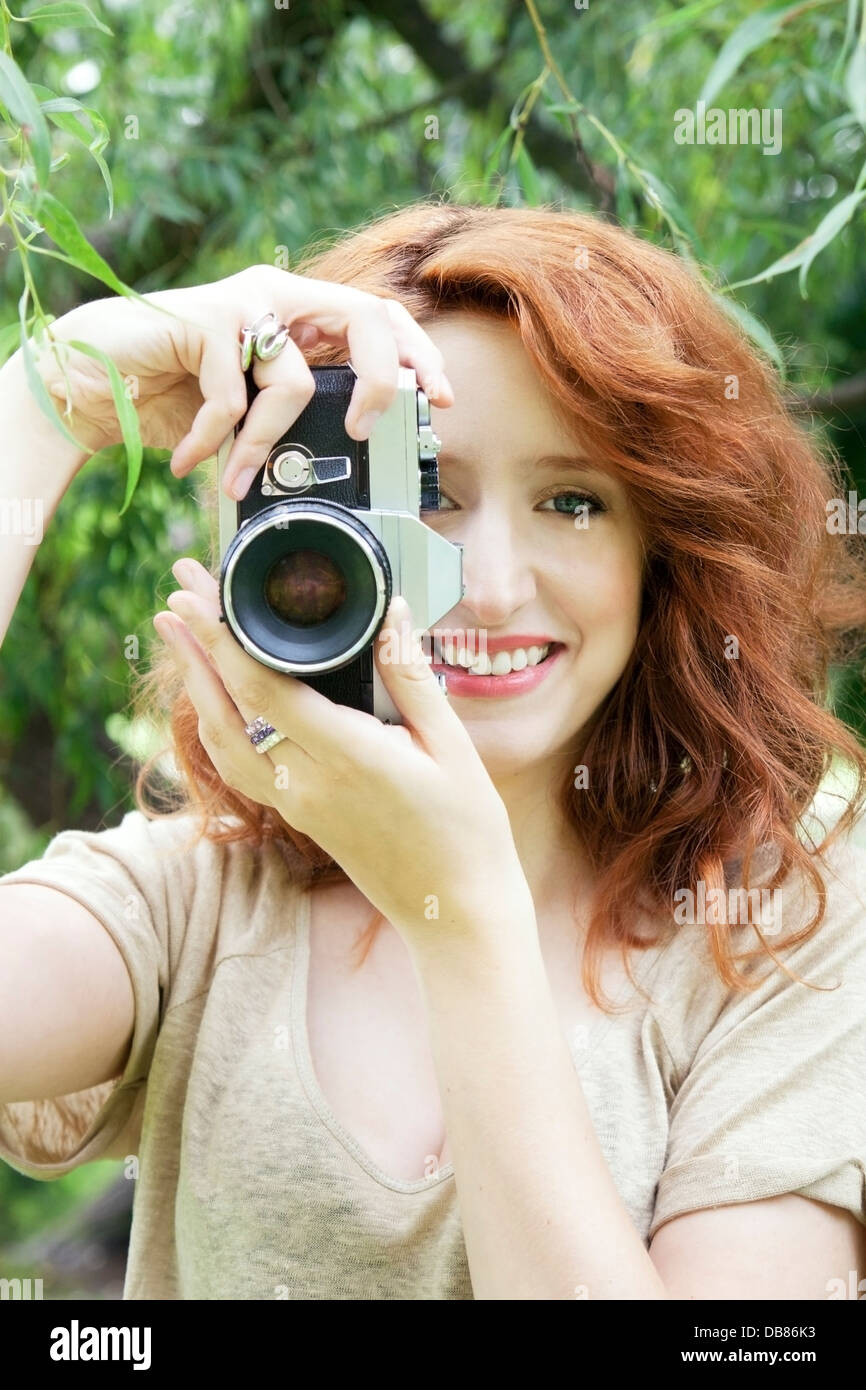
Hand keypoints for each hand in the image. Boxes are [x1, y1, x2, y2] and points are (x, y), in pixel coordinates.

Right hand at [32, 263, 453, 496]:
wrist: (93, 381)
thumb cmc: (175, 397)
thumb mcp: (251, 410)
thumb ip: (296, 413)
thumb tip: (355, 454)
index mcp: (300, 314)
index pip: (379, 316)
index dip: (419, 354)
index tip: (442, 399)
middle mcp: (278, 296)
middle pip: (368, 318)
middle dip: (384, 379)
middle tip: (365, 430)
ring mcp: (243, 302)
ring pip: (295, 382)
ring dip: (265, 446)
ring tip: (235, 477)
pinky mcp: (204, 319)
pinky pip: (233, 400)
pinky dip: (213, 443)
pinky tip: (190, 459)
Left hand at [154, 557, 533, 960]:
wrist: (454, 910)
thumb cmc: (465, 828)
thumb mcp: (452, 745)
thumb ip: (410, 676)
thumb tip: (388, 611)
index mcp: (350, 758)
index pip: (264, 691)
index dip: (222, 640)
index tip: (196, 595)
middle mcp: (309, 784)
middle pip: (228, 709)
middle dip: (196, 648)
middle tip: (174, 593)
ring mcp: (298, 805)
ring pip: (224, 741)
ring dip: (196, 684)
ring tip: (179, 635)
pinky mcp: (299, 818)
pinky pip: (240, 765)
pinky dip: (217, 723)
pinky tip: (215, 697)